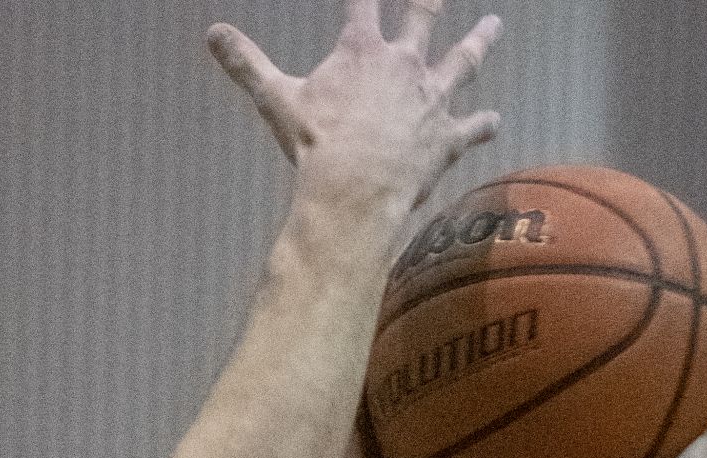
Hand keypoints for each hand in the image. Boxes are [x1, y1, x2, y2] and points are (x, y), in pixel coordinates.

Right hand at [211, 1, 502, 236]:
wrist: (354, 190)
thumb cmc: (316, 146)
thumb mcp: (276, 101)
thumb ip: (247, 64)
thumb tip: (212, 34)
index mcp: (362, 50)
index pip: (363, 4)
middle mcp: (404, 64)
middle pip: (425, 18)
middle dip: (431, 1)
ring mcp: (431, 98)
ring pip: (464, 61)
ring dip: (480, 42)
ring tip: (493, 26)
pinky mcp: (447, 136)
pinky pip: (473, 127)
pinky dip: (484, 124)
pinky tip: (494, 120)